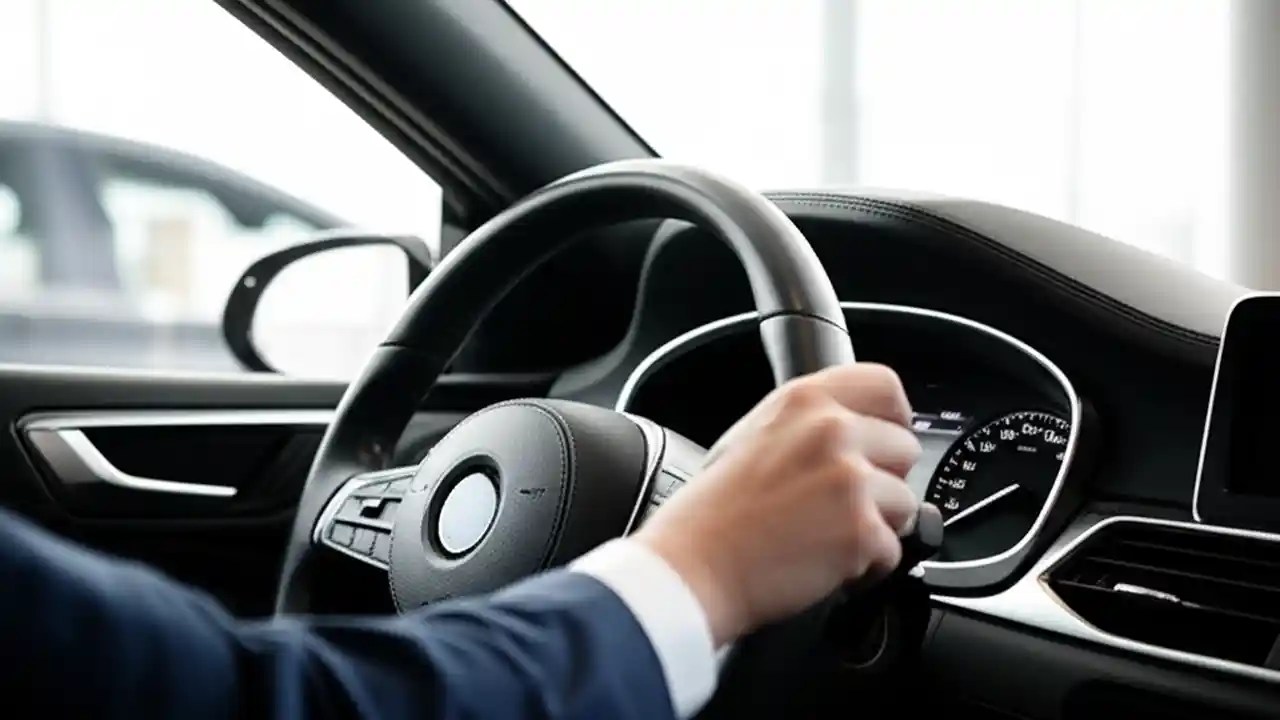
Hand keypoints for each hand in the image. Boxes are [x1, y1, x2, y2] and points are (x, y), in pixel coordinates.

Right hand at [632, 363, 921, 646]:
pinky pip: (893, 551)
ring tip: (826, 535)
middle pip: (905, 449)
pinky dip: (866, 566)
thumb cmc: (713, 512)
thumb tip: (859, 431)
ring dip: (876, 526)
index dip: (893, 419)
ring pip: (906, 504)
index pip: (885, 386)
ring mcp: (849, 479)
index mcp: (804, 400)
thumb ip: (811, 423)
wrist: (693, 566)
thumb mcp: (755, 434)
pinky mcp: (860, 530)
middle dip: (884, 482)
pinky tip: (823, 560)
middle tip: (840, 504)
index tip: (884, 443)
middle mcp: (832, 430)